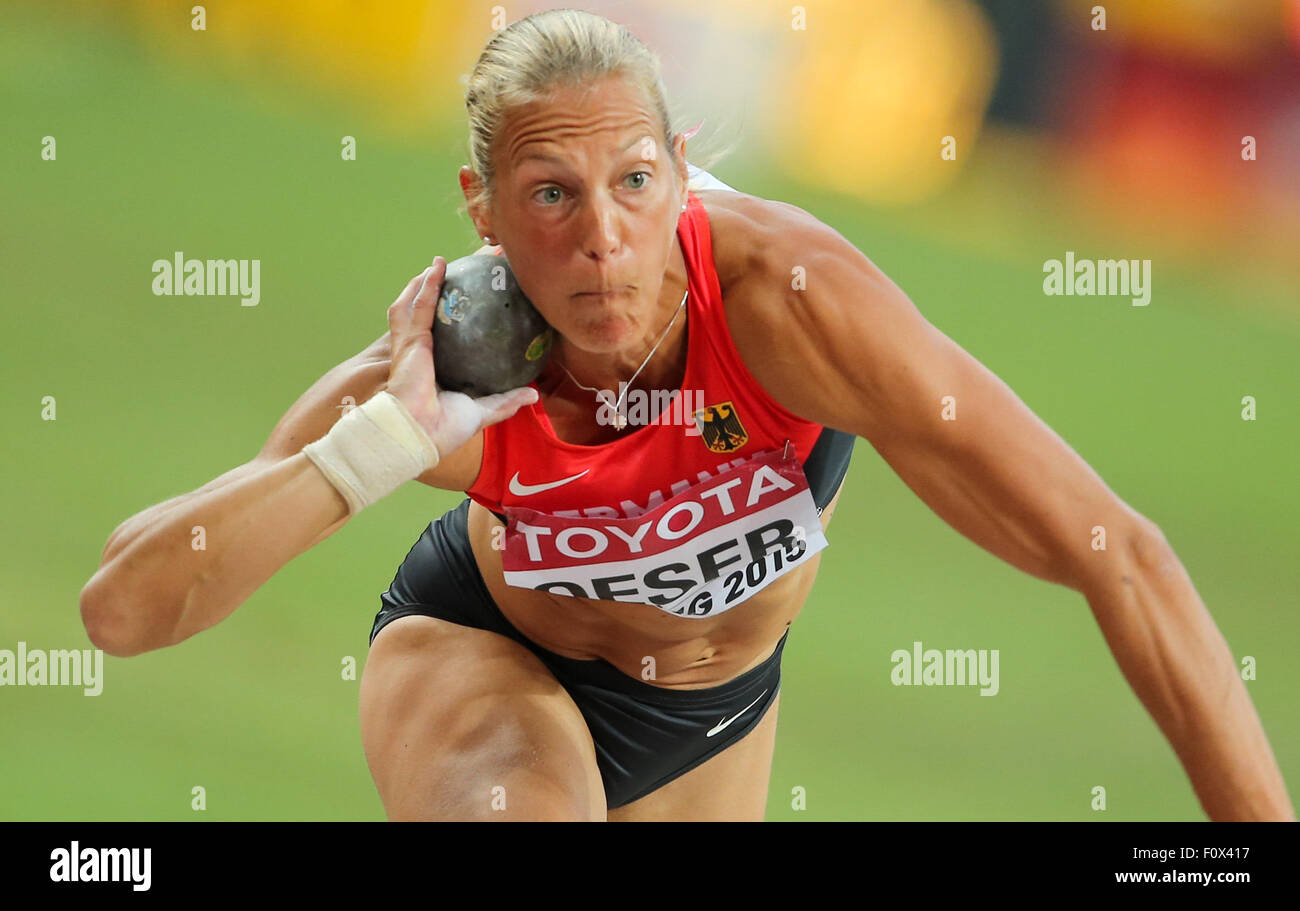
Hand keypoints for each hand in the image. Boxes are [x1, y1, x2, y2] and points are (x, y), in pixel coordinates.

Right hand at [385, 257, 538, 455]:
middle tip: (465, 268)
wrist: (420, 435)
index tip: (480, 293)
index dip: (459, 312)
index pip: (448, 332)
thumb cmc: (444, 429)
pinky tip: (438, 267)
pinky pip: (418, 307)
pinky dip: (425, 285)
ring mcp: (412, 344)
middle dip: (443, 287)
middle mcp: (422, 352)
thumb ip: (505, 401)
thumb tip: (533, 395)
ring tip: (444, 261)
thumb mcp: (483, 412)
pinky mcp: (409, 341)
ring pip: (415, 303)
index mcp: (436, 366)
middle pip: (430, 311)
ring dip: (428, 280)